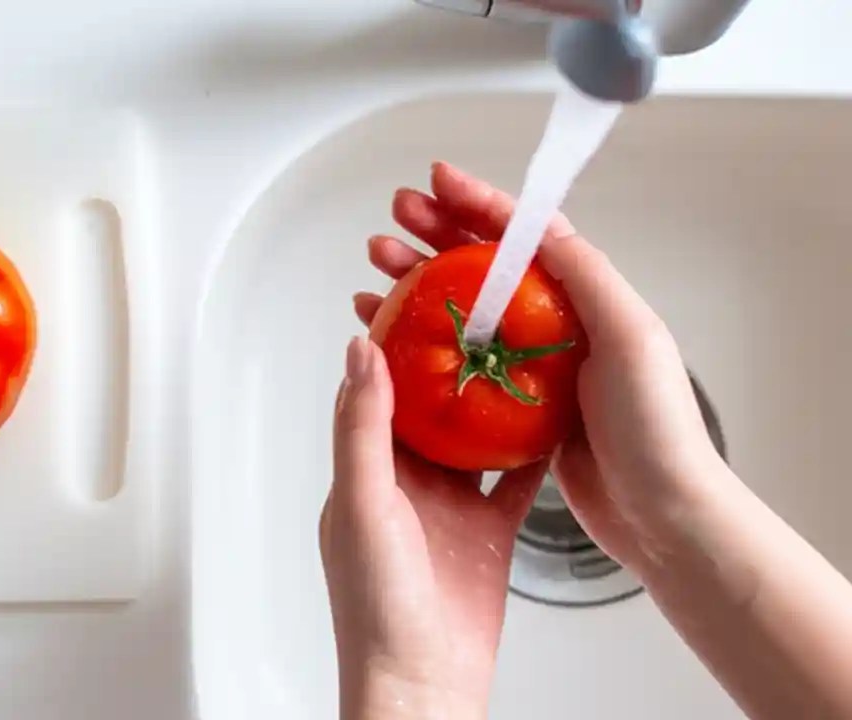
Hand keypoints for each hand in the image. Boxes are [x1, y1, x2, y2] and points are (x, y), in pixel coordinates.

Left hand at [320, 224, 547, 717]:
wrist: (425, 681)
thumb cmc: (378, 605)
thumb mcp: (363, 503)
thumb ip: (362, 427)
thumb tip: (360, 350)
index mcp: (367, 471)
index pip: (378, 391)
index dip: (397, 344)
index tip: (420, 299)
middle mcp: (406, 483)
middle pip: (434, 406)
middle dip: (457, 363)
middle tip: (487, 316)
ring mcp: (450, 506)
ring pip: (477, 436)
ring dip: (498, 398)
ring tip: (525, 350)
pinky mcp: (489, 531)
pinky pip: (515, 479)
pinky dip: (533, 449)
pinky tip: (556, 417)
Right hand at [386, 162, 729, 573]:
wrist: (662, 513)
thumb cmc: (657, 430)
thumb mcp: (631, 337)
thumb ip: (587, 277)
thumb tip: (539, 224)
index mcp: (585, 297)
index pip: (525, 234)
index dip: (478, 202)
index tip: (436, 180)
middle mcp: (556, 324)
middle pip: (483, 264)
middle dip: (435, 232)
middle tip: (394, 218)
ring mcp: (532, 365)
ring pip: (462, 307)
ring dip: (417, 281)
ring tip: (377, 269)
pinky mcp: (514, 406)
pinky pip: (457, 360)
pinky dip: (420, 341)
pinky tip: (389, 337)